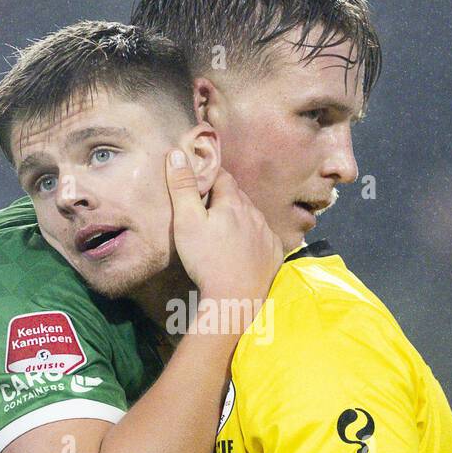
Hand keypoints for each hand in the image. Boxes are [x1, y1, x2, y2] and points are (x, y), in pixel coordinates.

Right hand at [166, 150, 282, 320]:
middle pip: (238, 196)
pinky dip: (253, 236)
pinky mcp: (274, 253)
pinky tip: (242, 245)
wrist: (234, 299)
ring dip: (240, 216)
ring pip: (252, 216)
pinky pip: (263, 237)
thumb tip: (177, 153)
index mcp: (233, 202)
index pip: (223, 177)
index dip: (211, 174)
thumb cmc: (206, 259)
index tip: (201, 177)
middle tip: (209, 203)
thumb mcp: (186, 221)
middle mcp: (254, 214)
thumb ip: (182, 187)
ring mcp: (267, 234)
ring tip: (224, 226)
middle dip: (225, 195)